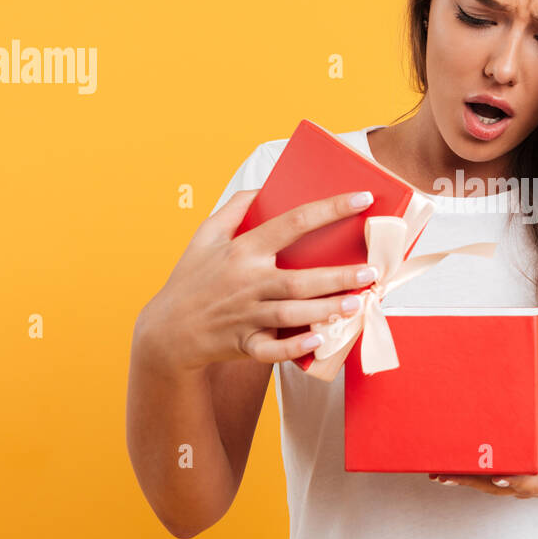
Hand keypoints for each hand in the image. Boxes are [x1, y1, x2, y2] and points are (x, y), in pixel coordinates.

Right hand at [136, 188, 378, 372]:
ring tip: (358, 302)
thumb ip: (234, 208)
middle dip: (337, 276)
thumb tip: (263, 189)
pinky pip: (272, 350)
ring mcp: (246, 316)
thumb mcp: (204, 236)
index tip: (362, 199)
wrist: (166, 331)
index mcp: (242, 250)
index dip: (329, 208)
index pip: (292, 222)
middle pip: (299, 279)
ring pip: (292, 314)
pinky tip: (320, 340)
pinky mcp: (244, 344)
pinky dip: (294, 348)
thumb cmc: (191, 279)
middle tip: (371, 271)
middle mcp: (247, 282)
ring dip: (326, 309)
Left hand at [428, 412, 537, 497]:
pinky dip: (465, 469)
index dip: (514, 481)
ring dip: (461, 477)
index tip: (498, 477)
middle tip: (446, 474)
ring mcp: (516, 481)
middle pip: (497, 486)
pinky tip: (444, 464)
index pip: (529, 484)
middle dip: (472, 480)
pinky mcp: (507, 471)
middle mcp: (528, 485)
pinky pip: (484, 472)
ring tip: (437, 472)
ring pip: (486, 482)